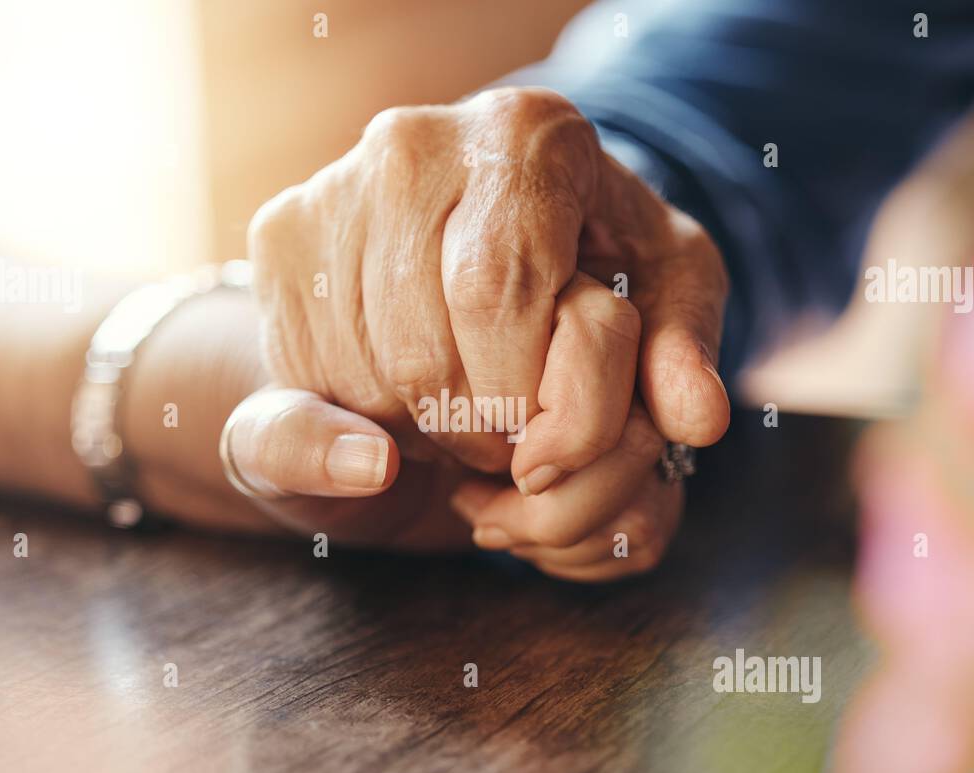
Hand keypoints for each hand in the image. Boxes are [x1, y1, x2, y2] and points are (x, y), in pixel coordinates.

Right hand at [245, 86, 729, 484]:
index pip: (499, 290)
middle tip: (508, 437)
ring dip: (425, 432)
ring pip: (366, 374)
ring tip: (461, 409)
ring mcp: (331, 190)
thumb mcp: (659, 302)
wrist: (470, 263)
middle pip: (428, 348)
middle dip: (478, 428)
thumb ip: (685, 355)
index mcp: (528, 134)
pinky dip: (357, 430)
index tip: (551, 431)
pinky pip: (297, 386)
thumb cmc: (580, 280)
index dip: (526, 392)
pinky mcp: (277, 243)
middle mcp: (415, 144)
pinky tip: (394, 412)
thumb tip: (696, 419)